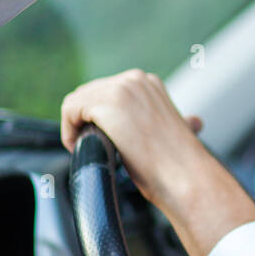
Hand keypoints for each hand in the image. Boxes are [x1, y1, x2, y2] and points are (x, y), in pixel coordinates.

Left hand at [60, 69, 254, 255]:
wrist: (185, 176)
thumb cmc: (177, 163)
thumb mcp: (165, 130)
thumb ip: (154, 119)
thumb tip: (183, 123)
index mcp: (148, 83)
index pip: (105, 90)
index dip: (96, 116)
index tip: (102, 138)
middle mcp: (135, 79)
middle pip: (88, 93)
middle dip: (85, 120)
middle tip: (91, 145)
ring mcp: (122, 88)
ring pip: (77, 100)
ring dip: (75, 125)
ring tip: (86, 148)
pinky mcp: (108, 103)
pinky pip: (70, 109)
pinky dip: (68, 130)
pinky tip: (79, 147)